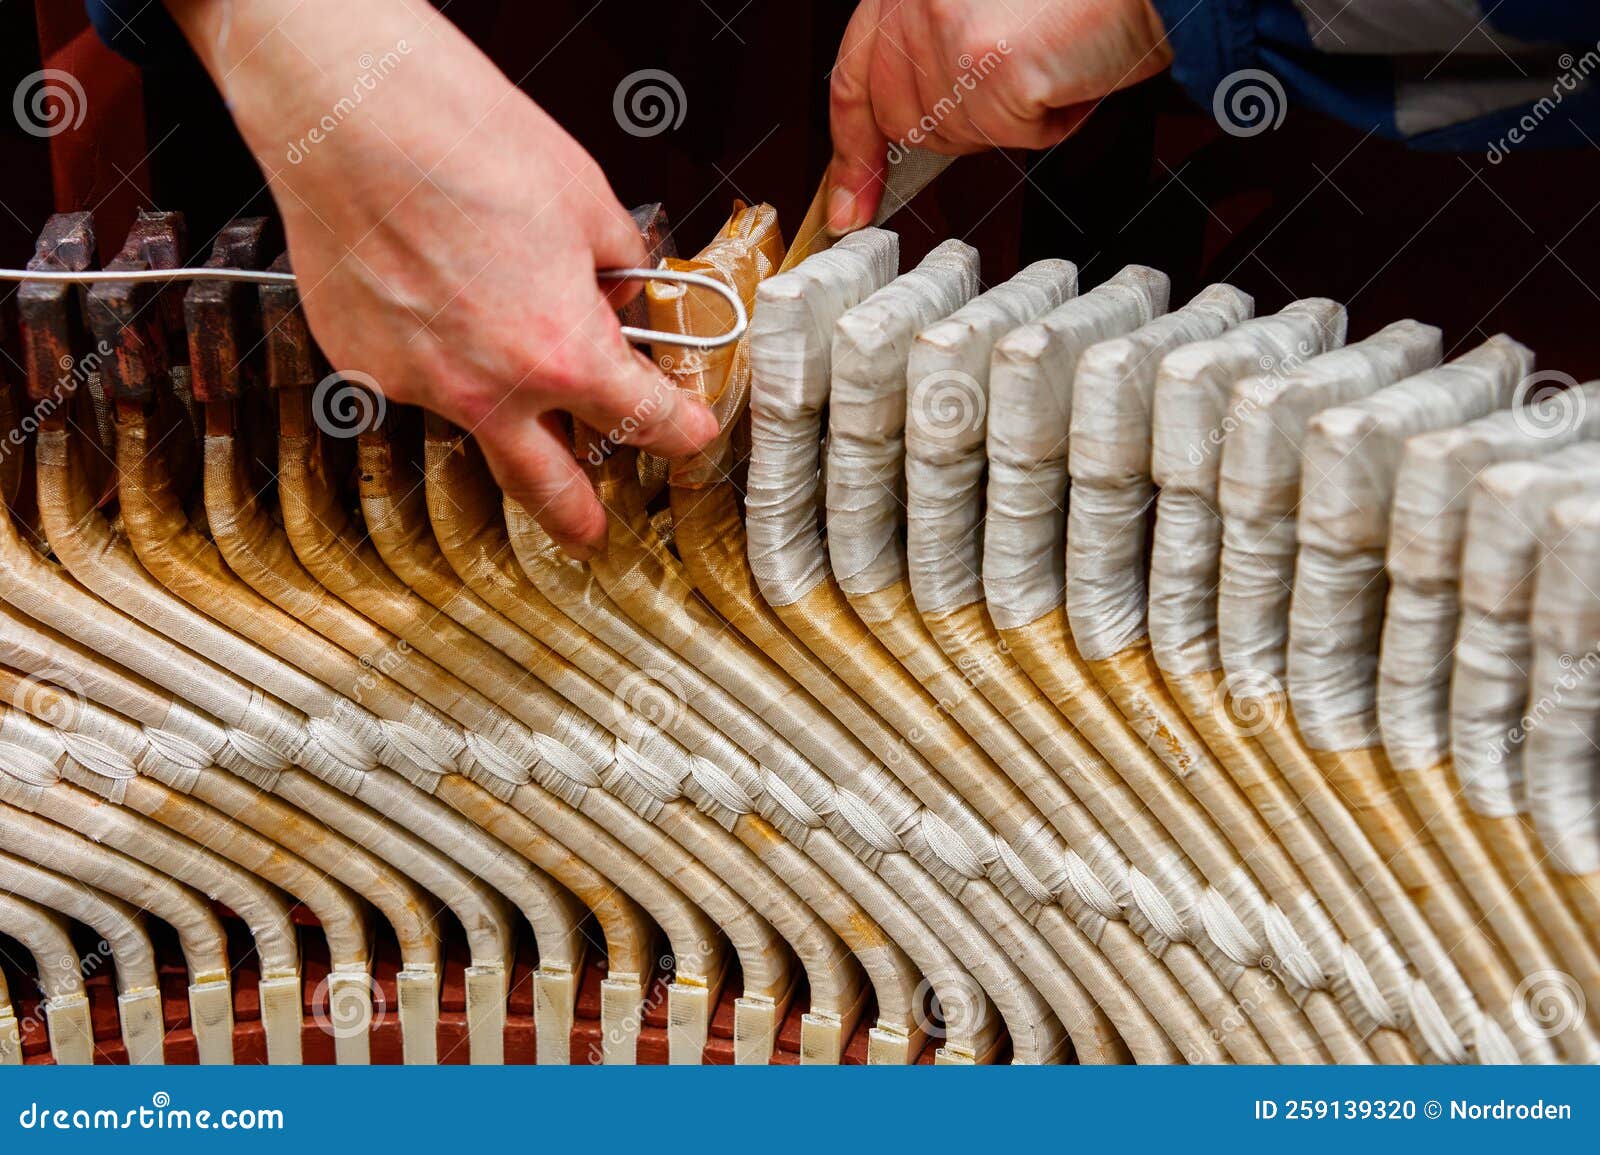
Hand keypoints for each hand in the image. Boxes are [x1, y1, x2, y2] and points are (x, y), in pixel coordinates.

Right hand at [167, 0, 716, 557]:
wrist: (351, 113)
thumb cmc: (464, 142)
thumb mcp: (587, 204)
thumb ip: (616, 268)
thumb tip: (614, 290)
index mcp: (565, 356)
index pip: (645, 421)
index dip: (679, 429)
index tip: (685, 432)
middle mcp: (489, 389)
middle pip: (547, 486)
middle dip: (577, 516)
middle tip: (589, 532)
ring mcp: (419, 384)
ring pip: (472, 418)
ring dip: (494, 402)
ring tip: (490, 338)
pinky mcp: (361, 364)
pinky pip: (414, 375)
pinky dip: (432, 351)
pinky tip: (429, 295)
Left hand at [825, 0, 1171, 232]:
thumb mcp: (986, 12)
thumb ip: (935, 59)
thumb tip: (900, 146)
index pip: (852, 82)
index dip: (851, 154)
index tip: (848, 207)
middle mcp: (915, 2)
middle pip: (907, 121)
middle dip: (962, 123)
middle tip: (1018, 79)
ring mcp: (947, 34)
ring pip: (962, 133)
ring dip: (1015, 115)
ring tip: (1051, 59)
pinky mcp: (989, 66)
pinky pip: (1015, 133)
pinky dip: (1052, 118)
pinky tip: (1070, 69)